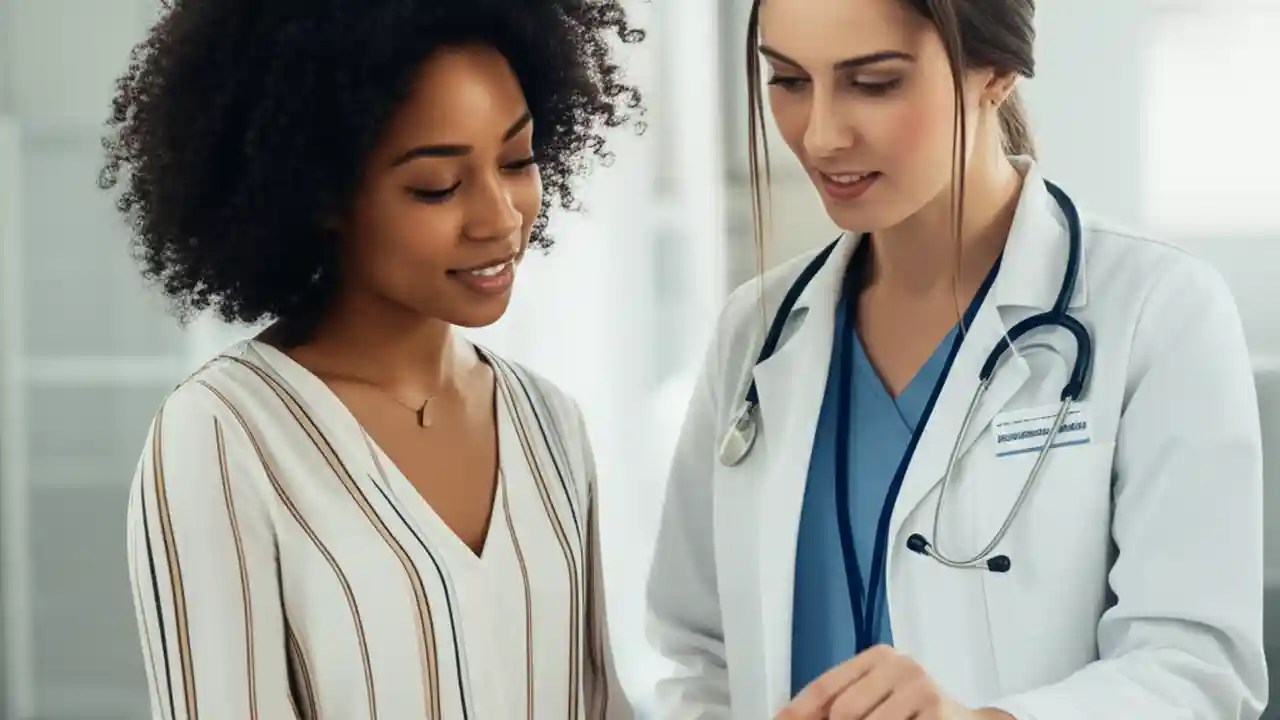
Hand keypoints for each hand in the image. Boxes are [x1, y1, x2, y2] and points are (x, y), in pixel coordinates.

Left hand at [776, 644, 1015, 719]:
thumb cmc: (914, 710)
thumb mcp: (875, 697)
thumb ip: (838, 703)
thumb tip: (789, 716)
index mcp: (878, 657)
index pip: (825, 686)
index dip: (798, 710)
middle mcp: (900, 666)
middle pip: (842, 711)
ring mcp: (921, 688)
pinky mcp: (938, 712)